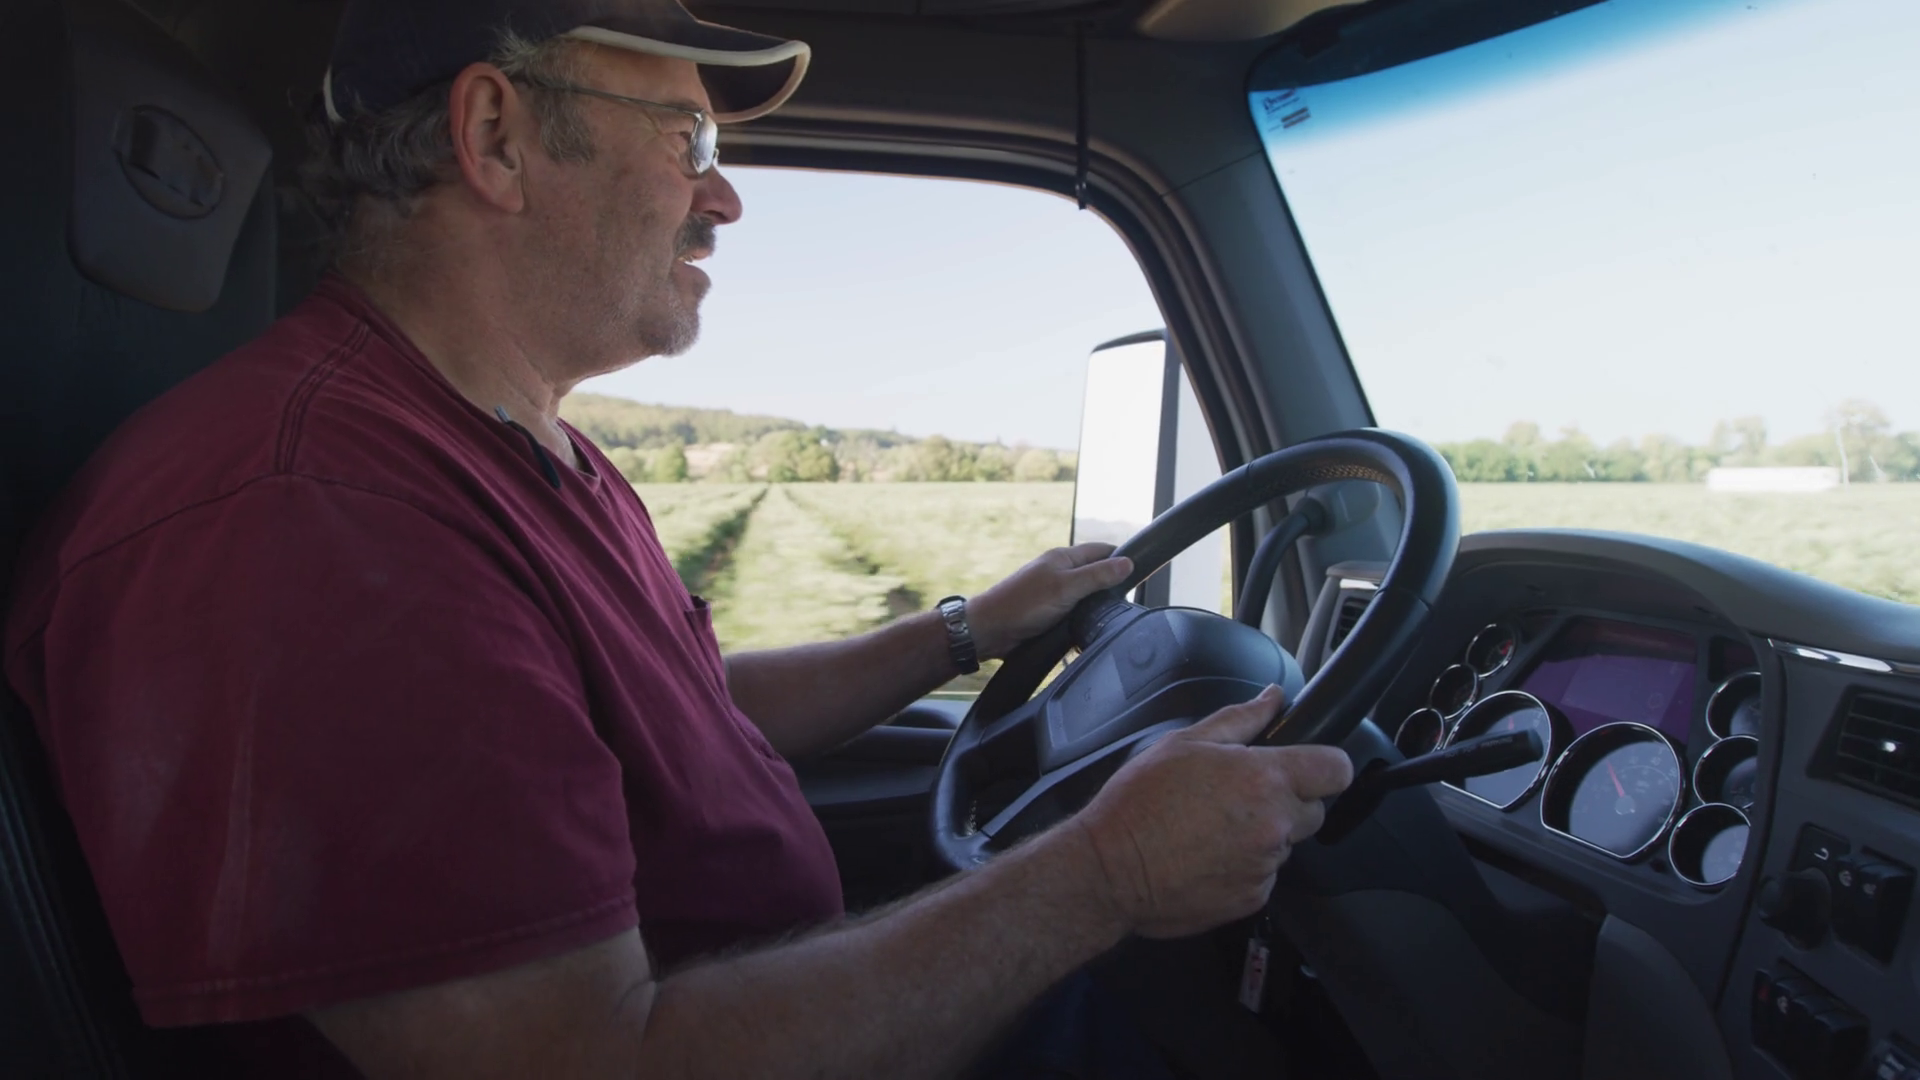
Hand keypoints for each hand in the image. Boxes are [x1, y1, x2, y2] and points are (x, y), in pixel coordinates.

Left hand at [965, 543, 1132, 659]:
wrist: (990, 630)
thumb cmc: (1023, 605)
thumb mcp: (1066, 588)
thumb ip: (1097, 576)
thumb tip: (1128, 563)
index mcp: (1064, 558)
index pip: (1102, 550)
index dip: (1121, 558)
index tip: (1140, 572)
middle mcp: (1060, 573)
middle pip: (1096, 574)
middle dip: (1111, 586)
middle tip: (1126, 602)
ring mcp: (1054, 593)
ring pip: (1086, 596)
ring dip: (1097, 607)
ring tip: (1110, 619)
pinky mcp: (1049, 613)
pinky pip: (1074, 613)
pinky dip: (1083, 620)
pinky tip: (1090, 630)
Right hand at [1069, 686, 1353, 938]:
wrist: (1110, 870)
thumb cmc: (1140, 802)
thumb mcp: (1184, 743)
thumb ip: (1240, 718)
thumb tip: (1273, 698)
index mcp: (1264, 779)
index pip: (1336, 769)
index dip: (1325, 765)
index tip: (1308, 766)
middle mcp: (1274, 824)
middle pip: (1315, 810)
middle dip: (1289, 801)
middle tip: (1241, 797)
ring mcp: (1265, 866)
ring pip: (1286, 845)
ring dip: (1262, 835)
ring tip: (1213, 830)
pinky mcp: (1252, 899)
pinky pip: (1264, 876)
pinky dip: (1245, 867)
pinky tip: (1207, 857)